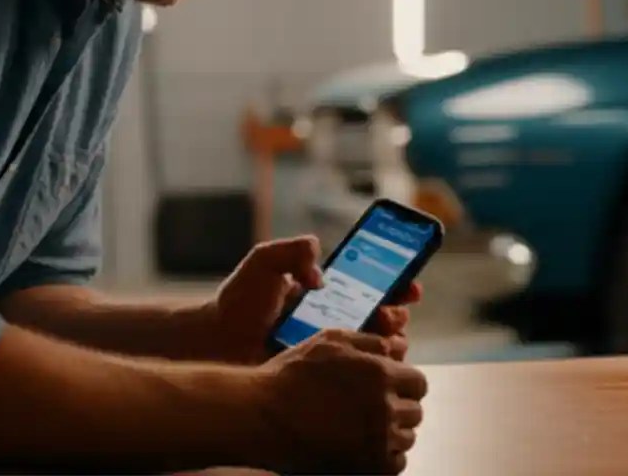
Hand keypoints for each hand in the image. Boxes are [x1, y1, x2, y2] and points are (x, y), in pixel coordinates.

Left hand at [204, 237, 424, 364]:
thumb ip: (291, 250)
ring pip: (380, 348)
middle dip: (398, 313)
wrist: (217, 342)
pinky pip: (361, 376)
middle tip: (390, 312)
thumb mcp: (264, 263)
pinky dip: (375, 369)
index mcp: (329, 294)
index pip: (374, 287)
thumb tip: (319, 262)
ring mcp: (333, 351)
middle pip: (386, 317)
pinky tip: (370, 363)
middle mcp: (337, 321)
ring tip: (383, 336)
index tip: (410, 283)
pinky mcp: (326, 377)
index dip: (398, 284)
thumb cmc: (238, 303)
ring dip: (392, 340)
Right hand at [256, 330, 426, 474]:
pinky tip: (364, 448)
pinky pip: (396, 463)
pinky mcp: (367, 466)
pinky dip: (386, 457)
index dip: (405, 385)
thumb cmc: (292, 374)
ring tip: (365, 429)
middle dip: (399, 408)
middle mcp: (385, 406)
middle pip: (414, 412)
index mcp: (381, 373)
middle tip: (373, 410)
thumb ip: (370, 342)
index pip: (418, 383)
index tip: (391, 390)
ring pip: (406, 438)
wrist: (261, 415)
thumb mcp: (330, 341)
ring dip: (392, 433)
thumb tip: (400, 347)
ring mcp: (377, 440)